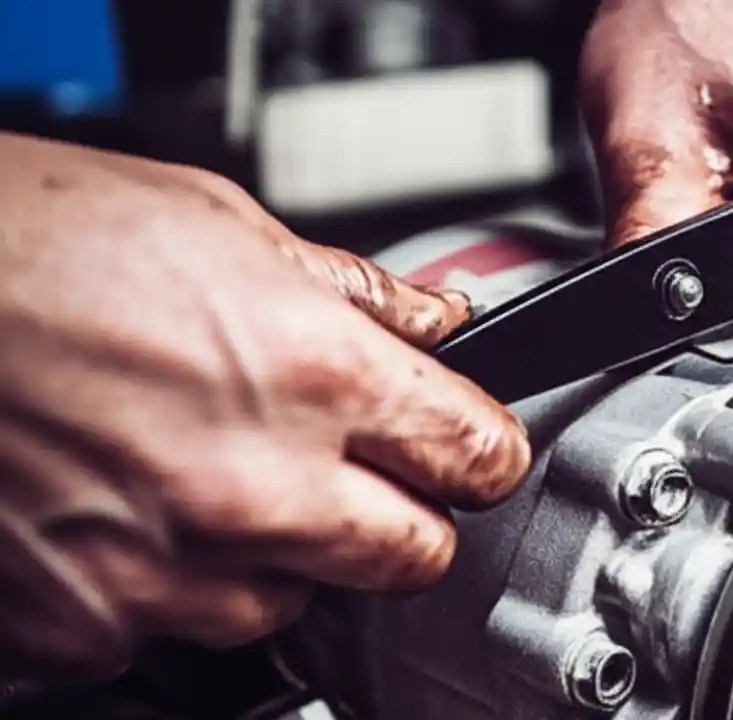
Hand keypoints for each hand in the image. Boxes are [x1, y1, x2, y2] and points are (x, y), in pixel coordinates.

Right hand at [0, 133, 529, 678]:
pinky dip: (170, 582)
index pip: (479, 458)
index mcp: (315, 373)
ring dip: (279, 554)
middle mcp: (256, 488)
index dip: (480, 452)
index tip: (467, 450)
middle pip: (415, 557)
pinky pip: (177, 631)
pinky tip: (125, 506)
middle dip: (401, 518)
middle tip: (351, 474)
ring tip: (202, 472)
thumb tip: (432, 320)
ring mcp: (170, 574)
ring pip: (295, 606)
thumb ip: (352, 292)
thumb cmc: (26, 243)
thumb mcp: (219, 224)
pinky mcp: (88, 628)